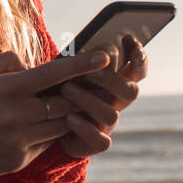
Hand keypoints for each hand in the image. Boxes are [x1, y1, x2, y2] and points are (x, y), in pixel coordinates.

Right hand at [0, 48, 112, 180]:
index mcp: (7, 90)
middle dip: (79, 93)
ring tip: (60, 105)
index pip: (53, 74)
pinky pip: (47, 143)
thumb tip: (31, 65)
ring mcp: (21, 139)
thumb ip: (6, 62)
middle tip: (86, 85)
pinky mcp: (21, 158)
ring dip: (66, 114)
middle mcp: (17, 115)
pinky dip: (48, 132)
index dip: (81, 65)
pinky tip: (36, 127)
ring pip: (61, 124)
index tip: (104, 57)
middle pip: (65, 102)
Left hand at [55, 34, 147, 158]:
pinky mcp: (95, 143)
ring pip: (111, 114)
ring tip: (66, 89)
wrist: (44, 126)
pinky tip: (68, 118)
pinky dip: (85, 128)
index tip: (127, 38)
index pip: (137, 70)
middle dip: (110, 80)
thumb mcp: (67, 71)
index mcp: (114, 84)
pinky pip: (101, 141)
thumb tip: (86, 47)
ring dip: (88, 100)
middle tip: (88, 70)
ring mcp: (107, 125)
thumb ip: (80, 60)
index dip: (138, 57)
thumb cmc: (57, 91)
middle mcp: (115, 104)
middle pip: (131, 91)